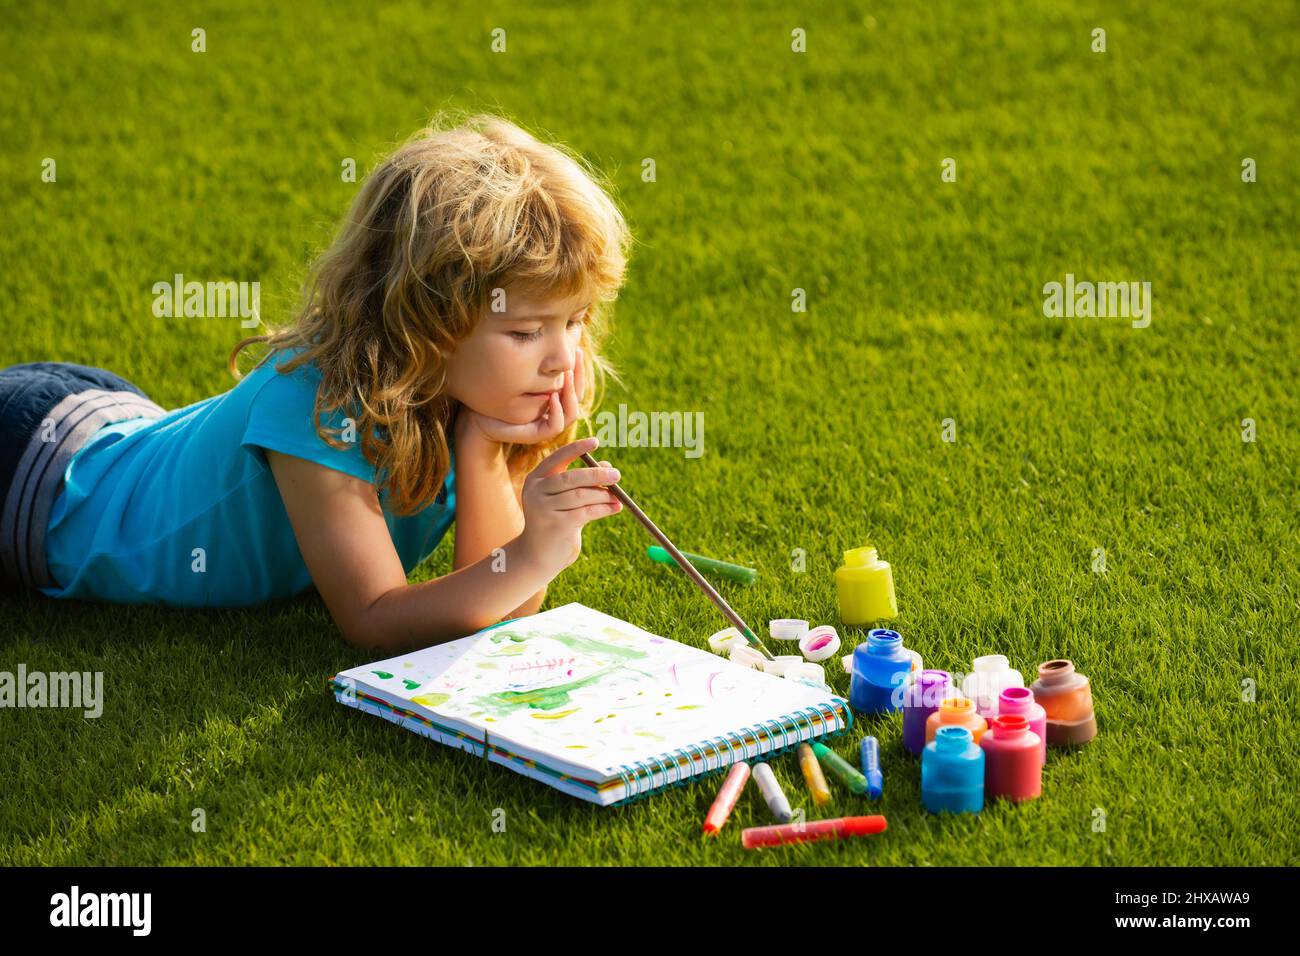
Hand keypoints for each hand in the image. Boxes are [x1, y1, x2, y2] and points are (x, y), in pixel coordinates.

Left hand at [458, 348, 585, 445]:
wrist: (479, 417)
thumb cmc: (497, 393)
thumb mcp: (520, 374)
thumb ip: (535, 365)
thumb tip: (546, 339)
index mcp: (555, 399)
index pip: (576, 385)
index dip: (580, 368)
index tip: (579, 348)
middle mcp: (555, 412)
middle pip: (578, 397)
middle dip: (579, 376)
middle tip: (577, 355)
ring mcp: (547, 425)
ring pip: (572, 413)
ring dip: (571, 394)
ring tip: (566, 376)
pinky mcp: (537, 434)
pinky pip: (555, 425)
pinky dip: (556, 412)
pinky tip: (552, 396)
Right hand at [514, 435, 621, 574]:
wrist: (538, 555)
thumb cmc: (555, 522)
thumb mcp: (565, 499)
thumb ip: (581, 483)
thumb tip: (608, 466)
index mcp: (536, 480)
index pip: (557, 458)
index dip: (576, 449)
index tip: (596, 442)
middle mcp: (536, 492)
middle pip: (571, 477)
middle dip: (597, 474)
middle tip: (617, 475)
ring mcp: (545, 509)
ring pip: (582, 496)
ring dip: (604, 495)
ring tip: (618, 498)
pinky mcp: (558, 526)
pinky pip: (587, 512)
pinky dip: (604, 509)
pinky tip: (615, 508)